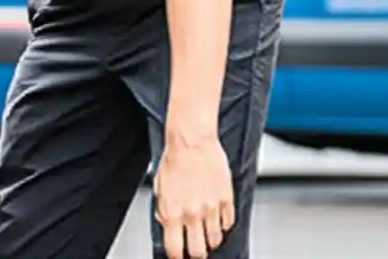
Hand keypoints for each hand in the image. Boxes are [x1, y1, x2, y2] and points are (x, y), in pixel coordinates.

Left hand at [154, 133, 233, 258]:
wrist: (191, 140)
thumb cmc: (174, 159)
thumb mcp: (159, 187)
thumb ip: (162, 208)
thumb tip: (165, 221)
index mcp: (172, 212)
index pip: (175, 249)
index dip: (177, 257)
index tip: (179, 257)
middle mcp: (192, 214)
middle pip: (198, 251)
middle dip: (196, 254)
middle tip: (196, 251)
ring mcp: (211, 208)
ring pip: (215, 240)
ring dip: (210, 240)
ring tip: (207, 234)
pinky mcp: (226, 198)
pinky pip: (228, 222)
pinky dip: (223, 225)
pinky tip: (217, 219)